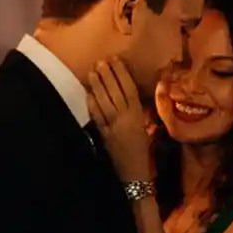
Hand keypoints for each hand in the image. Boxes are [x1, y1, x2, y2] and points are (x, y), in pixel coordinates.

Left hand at [88, 58, 152, 182]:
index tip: (115, 60)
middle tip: (100, 61)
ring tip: (92, 71)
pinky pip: (97, 116)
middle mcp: (125, 117)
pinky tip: (88, 93)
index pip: (129, 88)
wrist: (134, 172)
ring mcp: (113, 125)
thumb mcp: (144, 128)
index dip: (121, 73)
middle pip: (115, 92)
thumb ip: (137, 111)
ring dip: (97, 85)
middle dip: (107, 75)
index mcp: (138, 115)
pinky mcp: (104, 134)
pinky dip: (92, 104)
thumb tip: (129, 94)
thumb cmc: (143, 150)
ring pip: (104, 101)